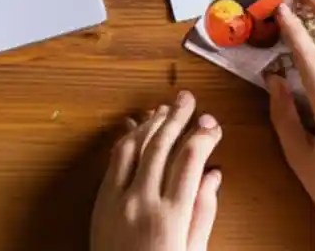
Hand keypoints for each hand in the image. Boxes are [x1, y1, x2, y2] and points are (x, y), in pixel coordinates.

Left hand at [90, 91, 221, 250]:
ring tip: (165, 109)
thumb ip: (203, 213)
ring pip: (133, 147)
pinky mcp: (100, 202)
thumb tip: (213, 175)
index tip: (213, 124)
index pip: (189, 160)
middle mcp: (142, 202)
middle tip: (188, 99)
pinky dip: (126, 140)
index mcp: (171, 216)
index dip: (202, 136)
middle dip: (176, 118)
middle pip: (161, 146)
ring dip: (150, 124)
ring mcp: (116, 200)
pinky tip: (136, 128)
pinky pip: (113, 161)